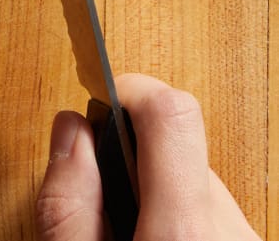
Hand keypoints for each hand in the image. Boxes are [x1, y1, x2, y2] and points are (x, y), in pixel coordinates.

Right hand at [35, 73, 260, 239]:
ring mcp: (247, 238)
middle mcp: (229, 229)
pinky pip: (214, 209)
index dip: (131, 90)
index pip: (171, 110)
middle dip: (134, 157)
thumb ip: (67, 203)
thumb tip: (71, 128)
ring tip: (128, 234)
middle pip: (179, 144)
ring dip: (158, 191)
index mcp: (183, 232)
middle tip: (103, 201)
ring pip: (196, 178)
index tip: (103, 100)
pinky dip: (182, 217)